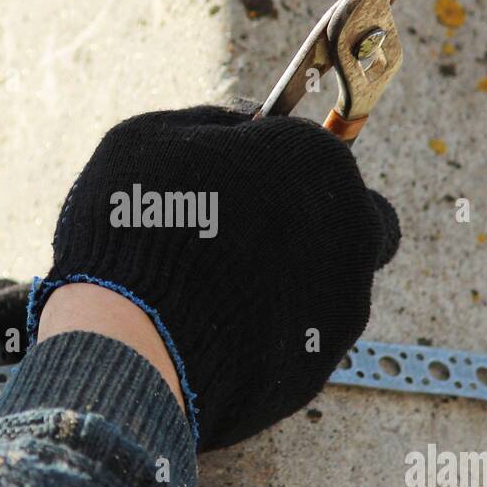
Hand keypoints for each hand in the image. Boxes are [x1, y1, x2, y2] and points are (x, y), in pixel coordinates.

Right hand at [34, 105, 399, 449]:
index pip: (315, 151)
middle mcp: (353, 231)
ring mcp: (344, 304)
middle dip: (301, 222)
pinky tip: (217, 331)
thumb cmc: (138, 230)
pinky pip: (300, 336)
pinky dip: (270, 331)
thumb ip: (215, 122)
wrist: (132, 345)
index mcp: (320, 162)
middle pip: (343, 217)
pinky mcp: (321, 364)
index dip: (272, 165)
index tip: (239, 181)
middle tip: (239, 236)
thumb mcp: (152, 138)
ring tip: (216, 292)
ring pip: (327, 281)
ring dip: (286, 280)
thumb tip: (244, 123)